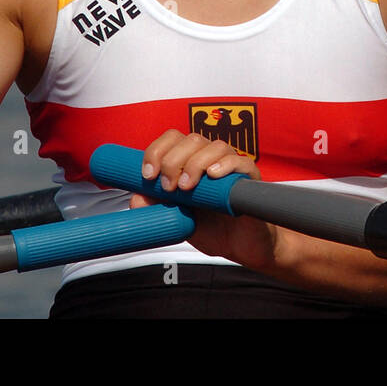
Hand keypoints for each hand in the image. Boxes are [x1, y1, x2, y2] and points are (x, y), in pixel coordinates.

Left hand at [131, 130, 277, 269]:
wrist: (240, 246)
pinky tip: (212, 176)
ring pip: (215, 146)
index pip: (172, 139)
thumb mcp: (176, 219)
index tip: (148, 175)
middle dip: (173, 161)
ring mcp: (231, 167)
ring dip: (196, 163)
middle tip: (169, 188)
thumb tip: (136, 199)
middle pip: (191, 139)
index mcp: (189, 162)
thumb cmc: (211, 228)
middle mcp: (210, 159)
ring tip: (188, 188)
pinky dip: (225, 165)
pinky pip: (241, 161)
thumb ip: (156, 208)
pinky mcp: (250, 178)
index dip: (157, 151)